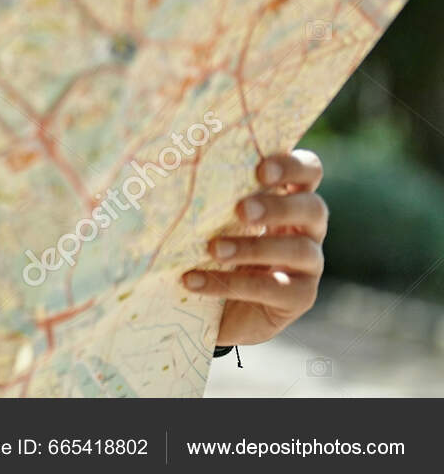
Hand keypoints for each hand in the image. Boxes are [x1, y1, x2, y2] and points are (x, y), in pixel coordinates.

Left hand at [181, 149, 326, 346]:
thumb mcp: (209, 219)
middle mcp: (306, 227)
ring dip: (254, 248)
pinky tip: (195, 281)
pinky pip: (276, 289)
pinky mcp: (301, 297)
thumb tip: (159, 165)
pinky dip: (234, 284)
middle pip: (314, 207)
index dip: (292, 166)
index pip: (308, 170)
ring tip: (214, 249)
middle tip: (242, 210)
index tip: (261, 170)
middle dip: (278, 207)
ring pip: (298, 250)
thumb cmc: (211, 248)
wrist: (216, 308)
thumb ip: (206, 196)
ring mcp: (309, 264)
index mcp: (289, 196)